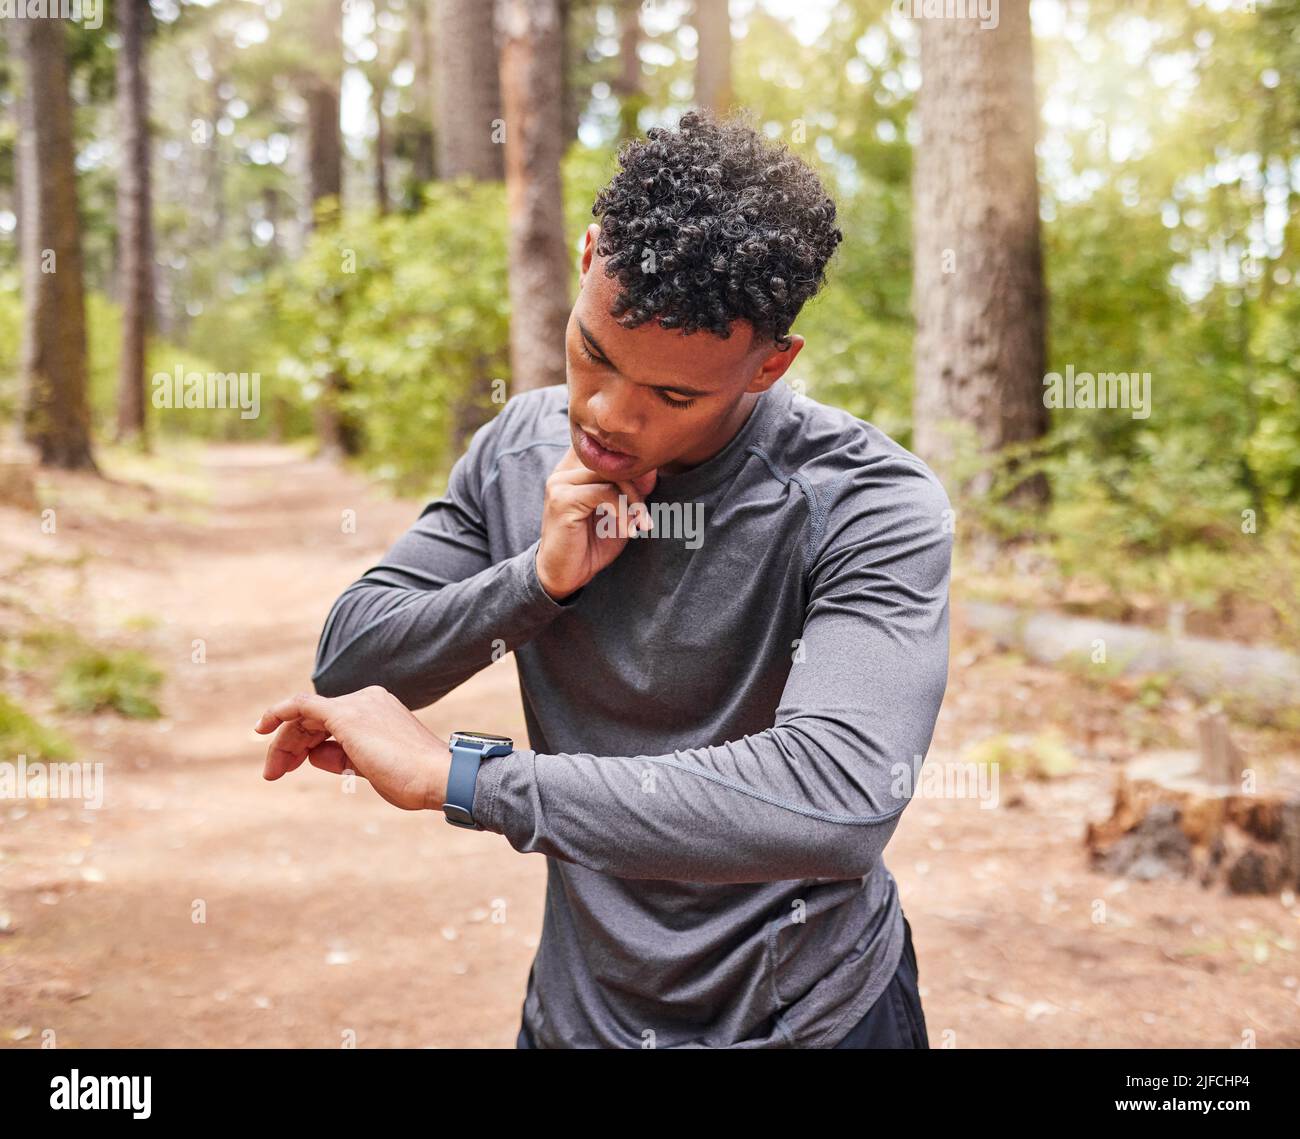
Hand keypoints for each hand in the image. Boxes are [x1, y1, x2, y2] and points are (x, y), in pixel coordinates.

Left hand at [255, 686, 449, 811]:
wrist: (437, 777)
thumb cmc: (412, 779)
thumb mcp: (370, 768)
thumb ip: (343, 757)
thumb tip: (314, 754)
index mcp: (378, 708)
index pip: (330, 721)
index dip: (306, 743)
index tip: (291, 766)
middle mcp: (367, 699)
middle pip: (314, 718)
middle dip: (290, 744)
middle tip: (273, 773)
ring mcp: (358, 704)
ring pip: (306, 716)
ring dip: (284, 742)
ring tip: (272, 771)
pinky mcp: (346, 715)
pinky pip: (302, 706)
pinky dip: (279, 712)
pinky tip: (261, 726)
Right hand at [536, 445, 657, 599]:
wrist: (565, 575)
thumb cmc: (591, 545)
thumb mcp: (618, 515)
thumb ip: (629, 493)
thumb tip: (650, 473)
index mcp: (575, 471)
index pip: (609, 455)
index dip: (635, 470)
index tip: (651, 493)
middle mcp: (564, 472)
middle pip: (613, 465)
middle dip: (638, 490)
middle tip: (646, 519)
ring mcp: (561, 483)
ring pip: (610, 476)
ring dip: (633, 501)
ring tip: (640, 525)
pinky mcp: (563, 499)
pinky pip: (604, 493)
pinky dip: (622, 511)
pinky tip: (627, 531)